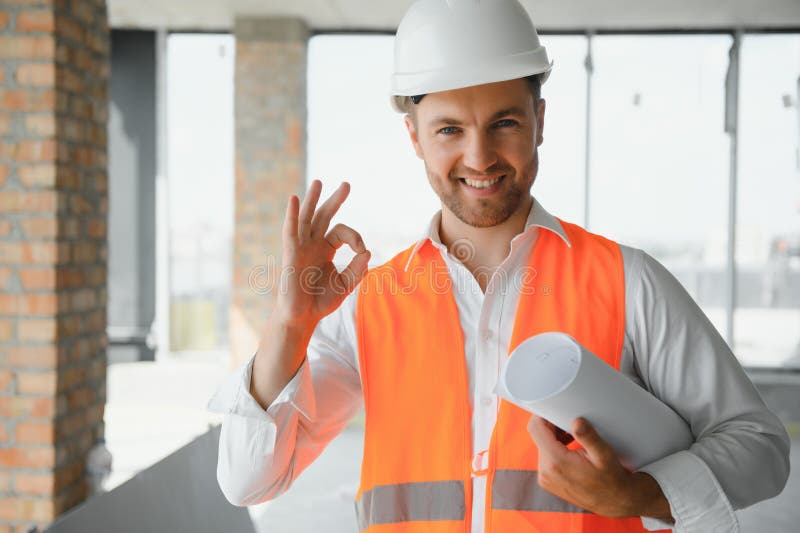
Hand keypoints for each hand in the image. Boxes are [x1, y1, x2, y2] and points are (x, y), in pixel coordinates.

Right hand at [275, 179, 370, 327]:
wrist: (303, 317)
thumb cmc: (321, 301)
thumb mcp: (346, 284)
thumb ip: (358, 269)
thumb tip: (367, 252)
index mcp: (325, 249)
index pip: (341, 232)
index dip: (355, 237)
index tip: (361, 250)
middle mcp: (312, 244)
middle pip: (323, 216)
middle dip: (335, 200)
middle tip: (347, 184)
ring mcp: (300, 248)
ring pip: (306, 219)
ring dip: (312, 200)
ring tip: (318, 182)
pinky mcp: (291, 255)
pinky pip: (291, 232)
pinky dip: (292, 215)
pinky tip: (295, 200)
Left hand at [527, 415, 672, 520]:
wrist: (615, 502)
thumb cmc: (612, 478)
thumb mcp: (604, 455)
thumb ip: (588, 437)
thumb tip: (576, 421)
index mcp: (555, 462)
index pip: (536, 429)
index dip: (542, 415)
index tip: (553, 408)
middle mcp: (545, 472)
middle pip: (539, 436)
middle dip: (551, 426)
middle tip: (568, 421)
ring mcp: (545, 478)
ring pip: (542, 446)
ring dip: (554, 438)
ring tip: (572, 435)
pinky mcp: (548, 482)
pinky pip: (545, 459)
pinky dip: (554, 449)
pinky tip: (570, 448)